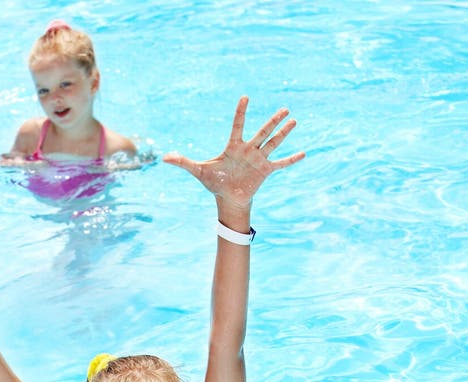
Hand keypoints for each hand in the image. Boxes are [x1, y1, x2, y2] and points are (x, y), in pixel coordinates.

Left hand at [163, 97, 304, 208]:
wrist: (227, 198)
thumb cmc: (213, 182)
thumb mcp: (198, 171)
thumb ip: (183, 162)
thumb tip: (164, 157)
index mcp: (233, 146)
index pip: (238, 125)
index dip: (241, 112)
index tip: (245, 97)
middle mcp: (249, 149)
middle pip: (262, 132)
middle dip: (273, 121)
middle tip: (285, 108)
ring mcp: (258, 159)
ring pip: (273, 143)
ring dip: (284, 133)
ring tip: (294, 121)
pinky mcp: (265, 171)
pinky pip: (281, 164)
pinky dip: (291, 160)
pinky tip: (304, 153)